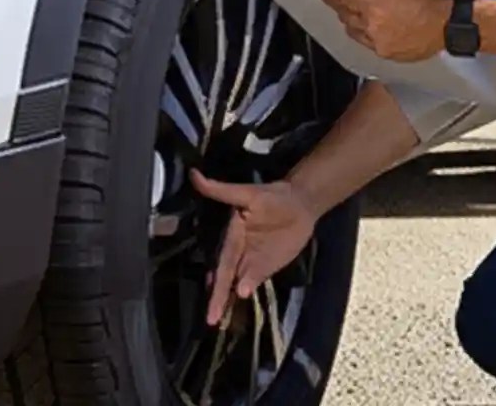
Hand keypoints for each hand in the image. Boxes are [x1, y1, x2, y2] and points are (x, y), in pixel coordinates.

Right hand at [189, 169, 316, 326]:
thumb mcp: (247, 193)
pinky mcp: (267, 265)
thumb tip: (194, 175)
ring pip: (239, 283)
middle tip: (212, 321)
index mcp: (232, 238)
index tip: (209, 302)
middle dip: (219, 299)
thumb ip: (221, 191)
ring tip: (222, 318)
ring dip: (231, 300)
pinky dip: (250, 288)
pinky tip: (245, 297)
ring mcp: (254, 260)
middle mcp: (239, 253)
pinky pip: (256, 280)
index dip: (216, 284)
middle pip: (228, 279)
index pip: (222, 264)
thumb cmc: (273, 196)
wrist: (301, 203)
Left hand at [317, 0, 450, 61]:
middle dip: (337, 5)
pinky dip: (364, 36)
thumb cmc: (430, 3)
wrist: (447, 25)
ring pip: (353, 32)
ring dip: (349, 21)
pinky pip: (367, 44)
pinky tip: (368, 30)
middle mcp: (372, 27)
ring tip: (349, 13)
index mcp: (374, 6)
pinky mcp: (387, 55)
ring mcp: (379, 44)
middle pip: (345, 15)